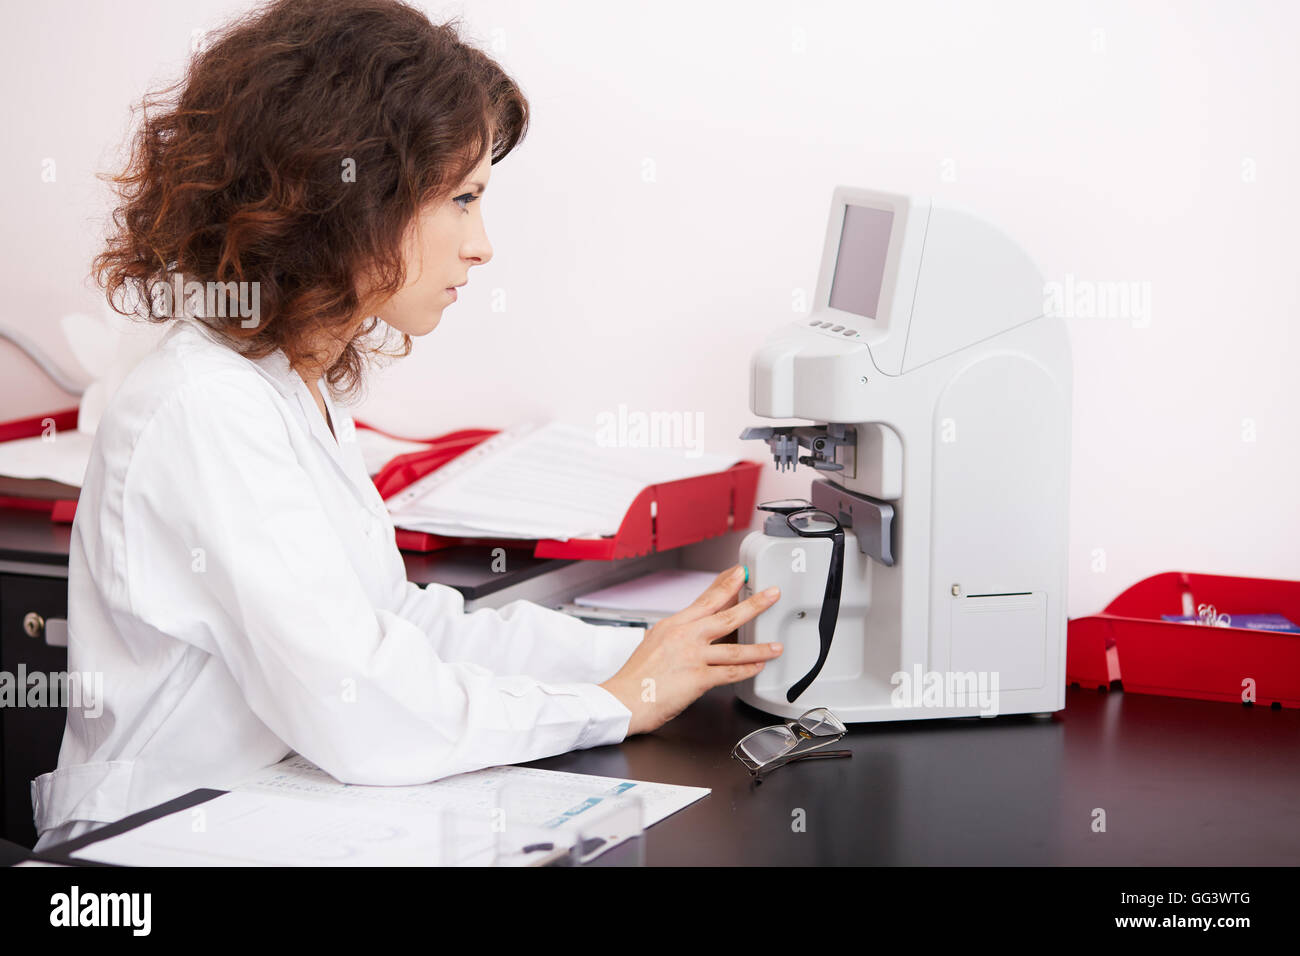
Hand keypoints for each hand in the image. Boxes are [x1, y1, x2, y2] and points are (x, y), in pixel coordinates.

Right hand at [599, 564, 781, 734]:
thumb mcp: (653, 643)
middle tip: (772, 593)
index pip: (705, 599)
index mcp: (673, 625)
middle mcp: (684, 636)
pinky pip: (730, 673)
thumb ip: (676, 635)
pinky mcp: (698, 678)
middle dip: (753, 603)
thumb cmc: (635, 677)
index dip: (726, 584)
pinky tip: (759, 667)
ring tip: (776, 645)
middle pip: (726, 615)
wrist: (623, 700)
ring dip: (759, 646)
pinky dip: (747, 670)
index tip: (740, 573)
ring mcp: (692, 656)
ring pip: (734, 647)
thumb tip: (694, 631)